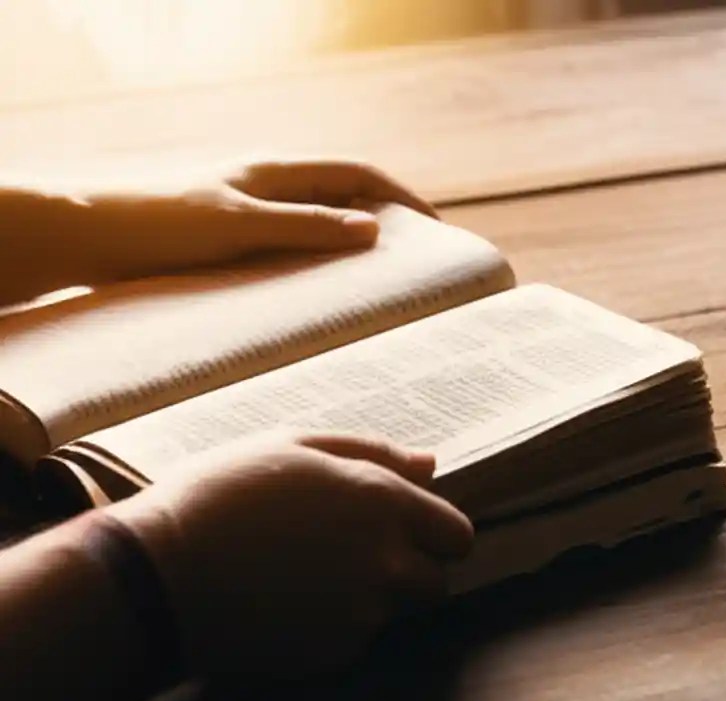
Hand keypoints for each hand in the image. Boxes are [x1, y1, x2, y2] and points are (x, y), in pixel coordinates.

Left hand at [74, 159, 438, 283]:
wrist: (90, 237)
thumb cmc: (161, 222)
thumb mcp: (242, 225)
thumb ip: (307, 227)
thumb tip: (372, 230)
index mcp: (277, 172)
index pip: (358, 175)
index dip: (402, 197)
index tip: (437, 230)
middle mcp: (269, 191)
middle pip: (344, 202)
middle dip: (385, 229)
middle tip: (418, 268)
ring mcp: (252, 218)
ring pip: (319, 233)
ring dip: (350, 256)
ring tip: (381, 294)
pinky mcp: (233, 248)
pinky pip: (290, 257)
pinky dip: (317, 274)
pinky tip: (324, 306)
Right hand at [105, 434, 472, 680]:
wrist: (156, 576)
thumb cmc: (220, 496)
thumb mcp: (293, 446)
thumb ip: (372, 453)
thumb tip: (430, 464)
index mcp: (383, 502)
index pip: (457, 535)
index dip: (434, 533)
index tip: (404, 531)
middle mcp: (386, 562)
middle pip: (435, 581)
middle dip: (409, 572)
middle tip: (353, 556)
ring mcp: (361, 613)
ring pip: (393, 612)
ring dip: (369, 599)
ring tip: (306, 576)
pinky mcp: (331, 653)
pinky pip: (352, 641)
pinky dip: (331, 628)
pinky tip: (285, 604)